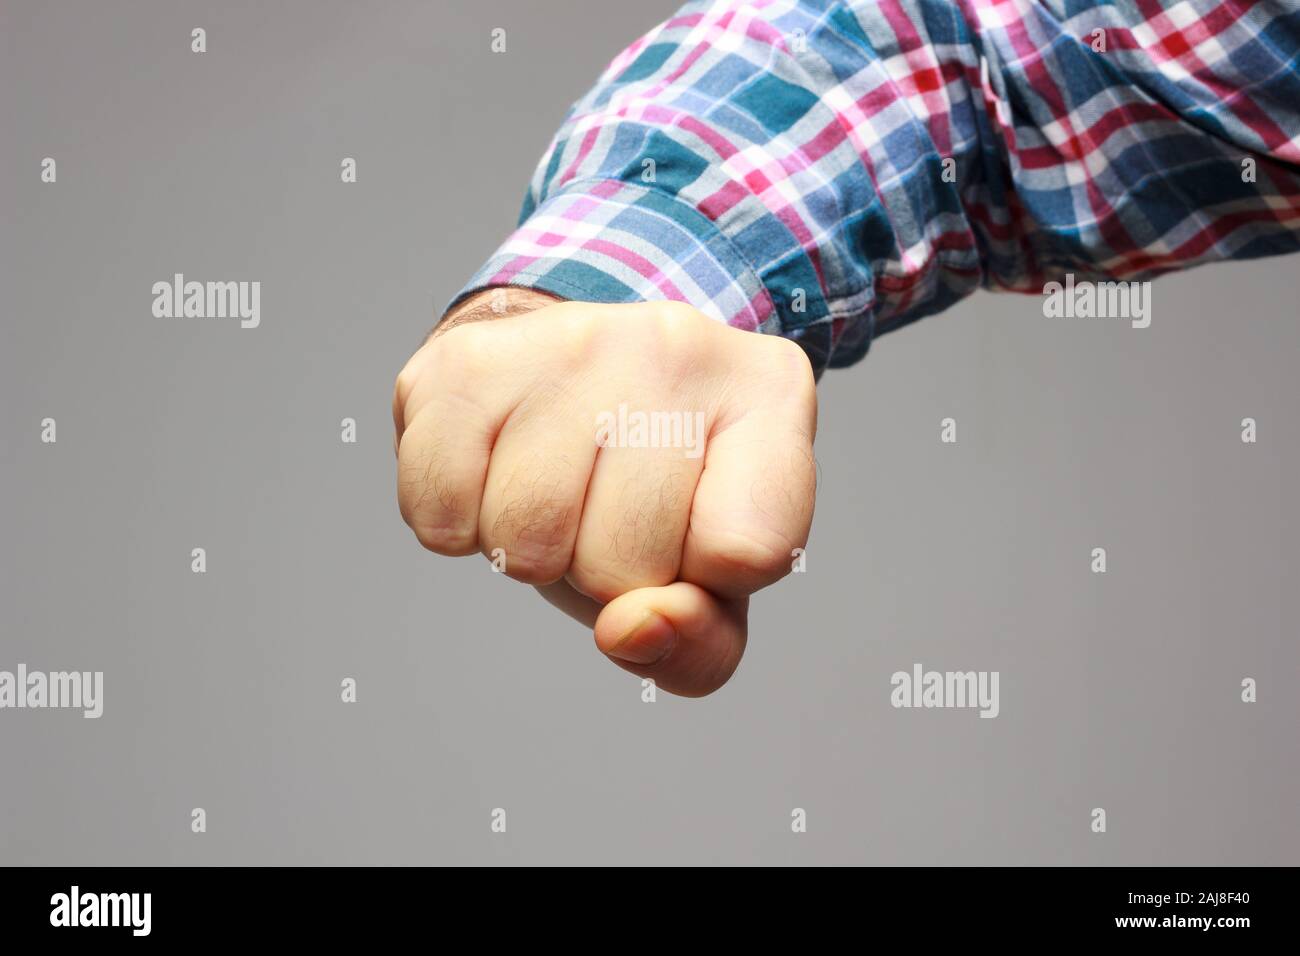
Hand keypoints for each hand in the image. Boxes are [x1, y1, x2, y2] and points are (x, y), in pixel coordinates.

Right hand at [393, 291, 817, 695]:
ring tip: (556, 491)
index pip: (748, 551)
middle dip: (606, 574)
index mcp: (769, 393)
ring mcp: (570, 339)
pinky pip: (441, 511)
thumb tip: (629, 629)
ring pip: (528, 536)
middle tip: (607, 511)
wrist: (565, 377)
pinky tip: (494, 472)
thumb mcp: (710, 577)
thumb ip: (701, 642)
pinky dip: (458, 525)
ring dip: (531, 552)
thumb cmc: (651, 492)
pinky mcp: (468, 357)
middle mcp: (679, 344)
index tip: (696, 536)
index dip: (705, 582)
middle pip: (626, 560)